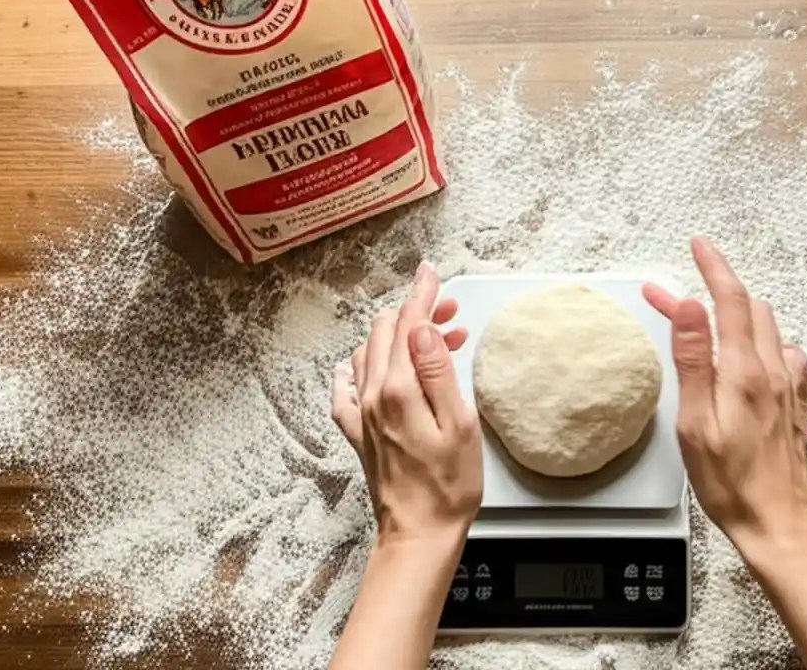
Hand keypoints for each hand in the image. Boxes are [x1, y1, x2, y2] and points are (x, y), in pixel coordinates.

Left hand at [331, 263, 481, 544]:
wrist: (419, 534)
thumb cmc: (447, 486)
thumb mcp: (458, 424)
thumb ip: (438, 371)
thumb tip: (423, 328)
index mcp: (398, 391)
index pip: (406, 325)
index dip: (421, 294)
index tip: (433, 273)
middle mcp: (371, 397)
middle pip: (386, 333)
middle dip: (415, 311)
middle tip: (449, 309)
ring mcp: (361, 414)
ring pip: (370, 353)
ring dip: (399, 336)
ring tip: (433, 338)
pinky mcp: (359, 432)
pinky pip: (348, 387)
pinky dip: (362, 367)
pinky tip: (370, 368)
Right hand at [643, 238, 806, 557]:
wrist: (779, 524)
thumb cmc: (732, 483)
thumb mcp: (696, 423)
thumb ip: (694, 360)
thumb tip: (691, 306)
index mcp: (745, 372)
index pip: (730, 299)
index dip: (713, 266)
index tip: (698, 245)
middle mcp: (774, 371)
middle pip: (747, 309)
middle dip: (713, 290)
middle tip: (675, 296)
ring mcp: (789, 387)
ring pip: (767, 328)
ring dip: (735, 315)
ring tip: (705, 324)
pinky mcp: (796, 404)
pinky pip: (784, 355)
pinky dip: (762, 342)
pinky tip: (751, 357)